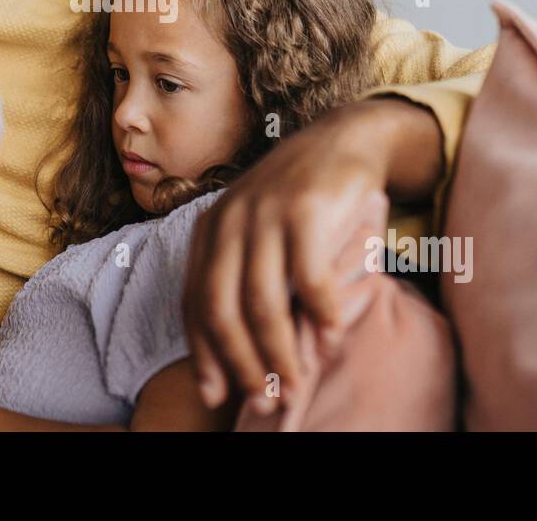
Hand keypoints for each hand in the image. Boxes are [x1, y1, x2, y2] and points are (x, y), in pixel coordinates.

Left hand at [182, 97, 443, 413]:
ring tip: (297, 382)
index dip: (203, 353)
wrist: (341, 138)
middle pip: (222, 307)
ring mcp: (266, 213)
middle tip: (265, 398)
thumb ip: (248, 282)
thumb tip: (245, 355)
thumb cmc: (301, 201)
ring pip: (263, 300)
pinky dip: (320, 313)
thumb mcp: (260, 235)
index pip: (194, 302)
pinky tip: (331, 334)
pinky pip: (309, 276)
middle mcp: (229, 220)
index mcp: (210, 230)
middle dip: (240, 362)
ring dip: (280, 351)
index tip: (215, 394)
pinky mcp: (305, 208)